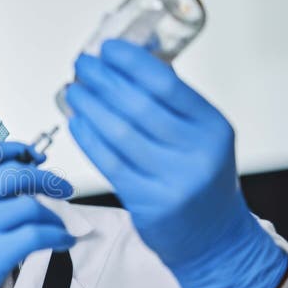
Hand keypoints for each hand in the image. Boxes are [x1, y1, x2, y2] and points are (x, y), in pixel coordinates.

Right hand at [0, 140, 74, 287]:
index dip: (16, 150)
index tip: (34, 158)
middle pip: (15, 172)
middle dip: (46, 177)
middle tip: (63, 187)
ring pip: (30, 204)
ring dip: (53, 214)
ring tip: (59, 226)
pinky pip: (38, 235)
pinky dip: (57, 236)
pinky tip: (62, 243)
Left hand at [65, 40, 287, 287]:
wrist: (214, 238)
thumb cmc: (201, 179)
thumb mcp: (201, 136)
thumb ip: (172, 100)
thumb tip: (134, 58)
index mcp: (213, 127)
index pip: (167, 84)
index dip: (132, 62)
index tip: (108, 49)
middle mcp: (197, 153)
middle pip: (138, 106)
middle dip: (103, 81)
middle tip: (82, 66)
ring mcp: (173, 181)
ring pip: (119, 134)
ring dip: (89, 107)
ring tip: (73, 91)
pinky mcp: (148, 203)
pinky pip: (109, 164)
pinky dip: (89, 139)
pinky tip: (77, 123)